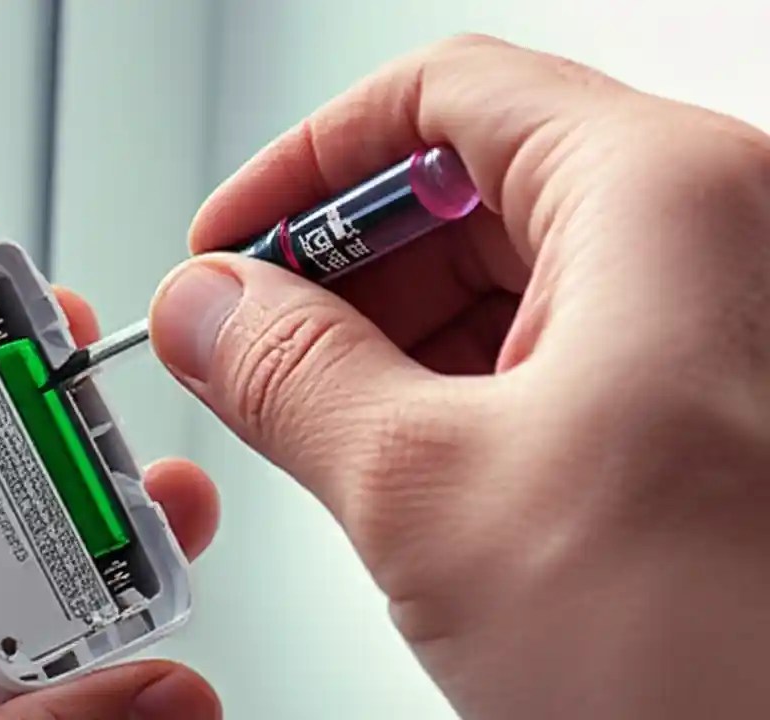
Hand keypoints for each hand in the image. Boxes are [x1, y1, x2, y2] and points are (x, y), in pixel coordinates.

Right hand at [149, 34, 769, 718]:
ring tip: (323, 427)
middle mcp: (716, 239)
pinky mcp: (714, 412)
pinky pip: (561, 357)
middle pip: (476, 186)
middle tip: (253, 347)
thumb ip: (288, 375)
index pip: (442, 98)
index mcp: (666, 198)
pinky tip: (411, 467)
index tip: (233, 243)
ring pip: (514, 279)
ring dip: (395, 345)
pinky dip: (462, 397)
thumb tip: (208, 311)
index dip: (307, 164)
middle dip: (343, 269)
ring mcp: (724, 328)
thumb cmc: (721, 657)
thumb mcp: (431, 494)